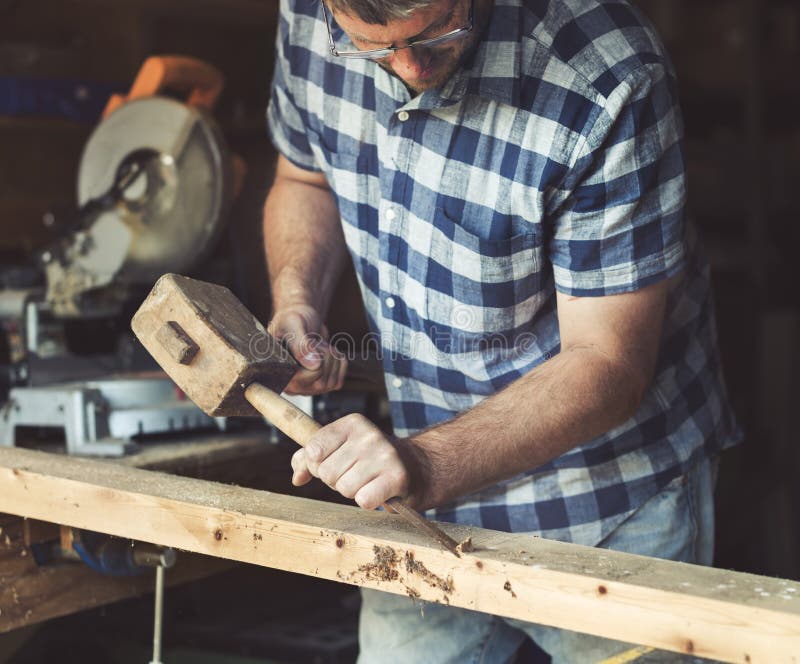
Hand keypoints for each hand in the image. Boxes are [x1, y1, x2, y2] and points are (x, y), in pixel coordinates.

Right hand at [268, 304, 346, 394]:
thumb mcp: (292, 325)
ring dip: (331, 358)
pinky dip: (338, 364)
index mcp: (280, 374)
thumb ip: (300, 345)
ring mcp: (307, 388)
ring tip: (318, 346)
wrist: (299, 321)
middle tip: (313, 342)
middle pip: (322, 381)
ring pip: (332, 383)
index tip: (305, 341)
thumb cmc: (290, 322)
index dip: (314, 355)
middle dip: (324, 355)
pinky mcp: (321, 386)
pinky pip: (338, 382)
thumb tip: (315, 366)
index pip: (309, 374)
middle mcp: (292, 387)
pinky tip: (326, 353)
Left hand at [291, 413, 411, 509]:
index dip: (316, 465)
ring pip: (344, 488)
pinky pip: (363, 500)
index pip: (313, 450)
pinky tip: (377, 491)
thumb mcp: (340, 449)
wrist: (416, 467)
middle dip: (335, 481)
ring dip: (352, 492)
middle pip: (327, 473)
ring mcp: (384, 455)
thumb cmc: (369, 459)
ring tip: (366, 482)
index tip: (332, 464)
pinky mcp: (396, 477)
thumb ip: (310, 459)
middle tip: (354, 475)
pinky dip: (367, 501)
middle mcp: (369, 435)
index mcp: (352, 423)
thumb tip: (297, 477)